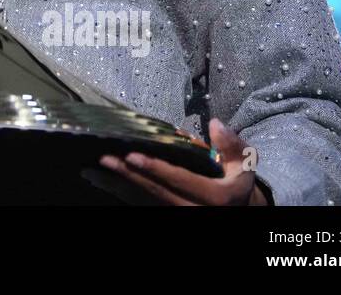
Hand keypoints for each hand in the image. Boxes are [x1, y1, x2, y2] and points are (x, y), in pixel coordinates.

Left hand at [92, 118, 267, 204]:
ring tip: (97, 168)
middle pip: (159, 193)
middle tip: (106, 159)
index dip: (157, 169)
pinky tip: (104, 180)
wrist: (238, 208)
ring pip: (148, 202)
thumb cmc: (235, 181)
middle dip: (130, 176)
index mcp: (218, 198)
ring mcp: (182, 215)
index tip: (133, 156)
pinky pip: (144, 205)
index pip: (183, 181)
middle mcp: (197, 210)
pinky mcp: (170, 215)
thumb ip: (232, 145)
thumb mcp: (243, 164)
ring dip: (121, 185)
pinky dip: (124, 193)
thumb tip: (214, 124)